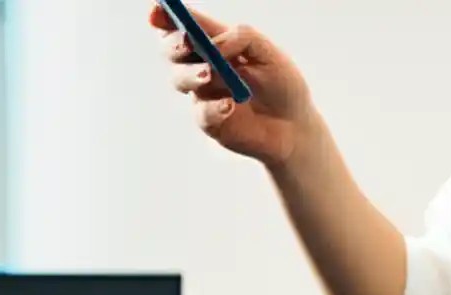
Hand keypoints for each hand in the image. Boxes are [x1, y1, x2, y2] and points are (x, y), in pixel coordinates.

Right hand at [150, 3, 316, 166]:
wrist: (293, 126)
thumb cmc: (281, 84)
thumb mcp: (268, 52)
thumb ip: (242, 37)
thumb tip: (214, 45)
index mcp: (216, 43)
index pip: (186, 25)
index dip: (166, 17)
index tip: (157, 8)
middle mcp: (203, 66)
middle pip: (172, 50)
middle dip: (174, 44)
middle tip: (187, 43)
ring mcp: (202, 94)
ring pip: (180, 79)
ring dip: (192, 74)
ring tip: (210, 75)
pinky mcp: (208, 121)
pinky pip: (200, 112)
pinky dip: (213, 107)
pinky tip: (229, 106)